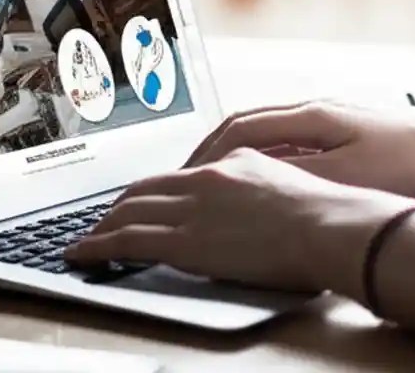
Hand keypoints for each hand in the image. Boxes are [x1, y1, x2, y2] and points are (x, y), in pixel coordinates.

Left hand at [65, 148, 414, 297]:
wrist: (331, 227)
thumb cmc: (326, 217)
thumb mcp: (286, 185)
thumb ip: (259, 188)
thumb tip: (250, 207)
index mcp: (231, 162)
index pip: (175, 175)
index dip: (149, 191)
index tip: (137, 202)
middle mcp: (204, 178)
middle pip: (144, 189)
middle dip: (118, 206)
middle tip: (102, 221)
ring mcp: (192, 208)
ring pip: (128, 212)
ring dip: (102, 226)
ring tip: (86, 239)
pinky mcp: (185, 241)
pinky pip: (127, 241)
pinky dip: (98, 246)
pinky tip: (83, 253)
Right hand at [185, 101, 414, 198]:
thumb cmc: (409, 164)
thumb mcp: (346, 177)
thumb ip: (295, 177)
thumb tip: (247, 179)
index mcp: (310, 116)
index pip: (240, 128)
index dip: (206, 153)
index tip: (184, 176)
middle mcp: (315, 108)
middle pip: (247, 122)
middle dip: (211, 148)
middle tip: (187, 176)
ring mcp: (331, 116)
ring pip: (267, 128)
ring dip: (236, 150)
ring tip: (216, 176)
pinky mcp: (346, 128)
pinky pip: (289, 137)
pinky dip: (264, 154)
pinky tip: (264, 175)